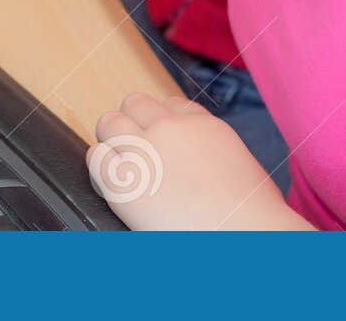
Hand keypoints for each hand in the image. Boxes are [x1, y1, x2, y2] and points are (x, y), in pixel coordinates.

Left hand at [87, 93, 302, 229]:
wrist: (243, 241)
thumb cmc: (251, 218)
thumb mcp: (239, 166)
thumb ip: (210, 152)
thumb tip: (194, 162)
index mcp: (203, 125)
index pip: (169, 104)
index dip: (161, 122)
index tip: (161, 141)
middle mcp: (171, 129)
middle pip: (135, 104)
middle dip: (132, 124)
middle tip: (135, 153)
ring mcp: (146, 150)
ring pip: (109, 123)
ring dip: (112, 142)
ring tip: (121, 167)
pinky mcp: (124, 179)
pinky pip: (95, 157)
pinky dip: (100, 168)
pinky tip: (113, 185)